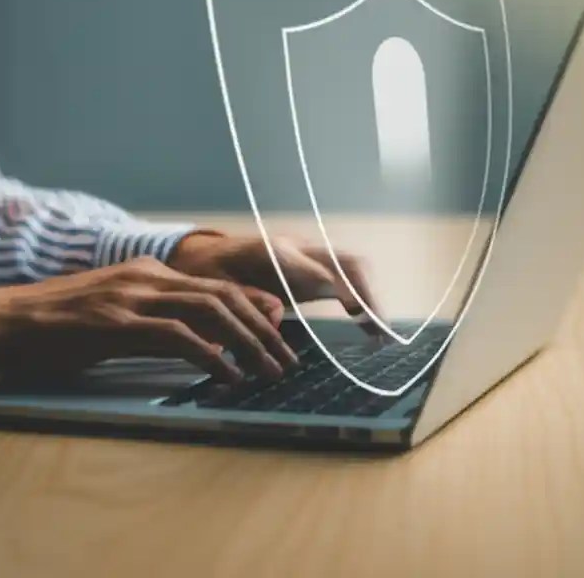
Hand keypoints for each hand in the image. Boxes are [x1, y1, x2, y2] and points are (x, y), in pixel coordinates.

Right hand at [0, 257, 295, 382]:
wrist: (4, 321)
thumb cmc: (53, 326)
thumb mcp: (109, 314)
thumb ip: (150, 321)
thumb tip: (194, 343)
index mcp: (146, 271)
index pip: (215, 283)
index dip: (253, 306)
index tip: (278, 329)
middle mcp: (145, 276)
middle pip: (222, 295)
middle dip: (260, 328)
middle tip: (284, 358)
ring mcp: (132, 297)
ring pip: (209, 311)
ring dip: (246, 343)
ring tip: (266, 370)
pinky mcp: (117, 323)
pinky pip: (178, 336)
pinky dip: (211, 355)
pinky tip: (227, 374)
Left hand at [168, 233, 377, 318]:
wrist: (202, 256)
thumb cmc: (205, 275)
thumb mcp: (214, 289)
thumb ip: (245, 299)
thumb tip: (277, 316)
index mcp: (272, 254)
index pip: (317, 269)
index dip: (343, 289)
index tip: (361, 315)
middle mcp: (297, 249)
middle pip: (347, 262)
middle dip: (369, 294)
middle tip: (381, 332)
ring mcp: (306, 256)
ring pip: (352, 267)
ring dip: (371, 297)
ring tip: (381, 334)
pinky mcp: (309, 268)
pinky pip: (345, 277)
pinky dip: (362, 298)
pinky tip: (368, 326)